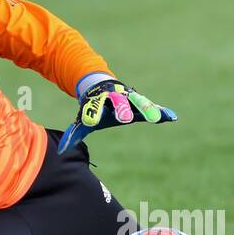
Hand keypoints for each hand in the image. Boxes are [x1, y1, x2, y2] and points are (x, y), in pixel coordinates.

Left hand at [57, 78, 176, 152]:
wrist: (100, 83)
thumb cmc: (93, 106)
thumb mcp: (84, 117)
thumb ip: (76, 132)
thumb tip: (61, 151)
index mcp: (97, 101)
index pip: (93, 108)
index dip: (91, 114)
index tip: (88, 121)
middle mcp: (114, 97)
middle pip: (118, 102)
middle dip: (121, 109)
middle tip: (124, 118)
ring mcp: (128, 97)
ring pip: (137, 102)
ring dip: (146, 109)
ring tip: (155, 119)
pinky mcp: (140, 101)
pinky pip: (152, 106)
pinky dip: (162, 111)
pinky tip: (172, 117)